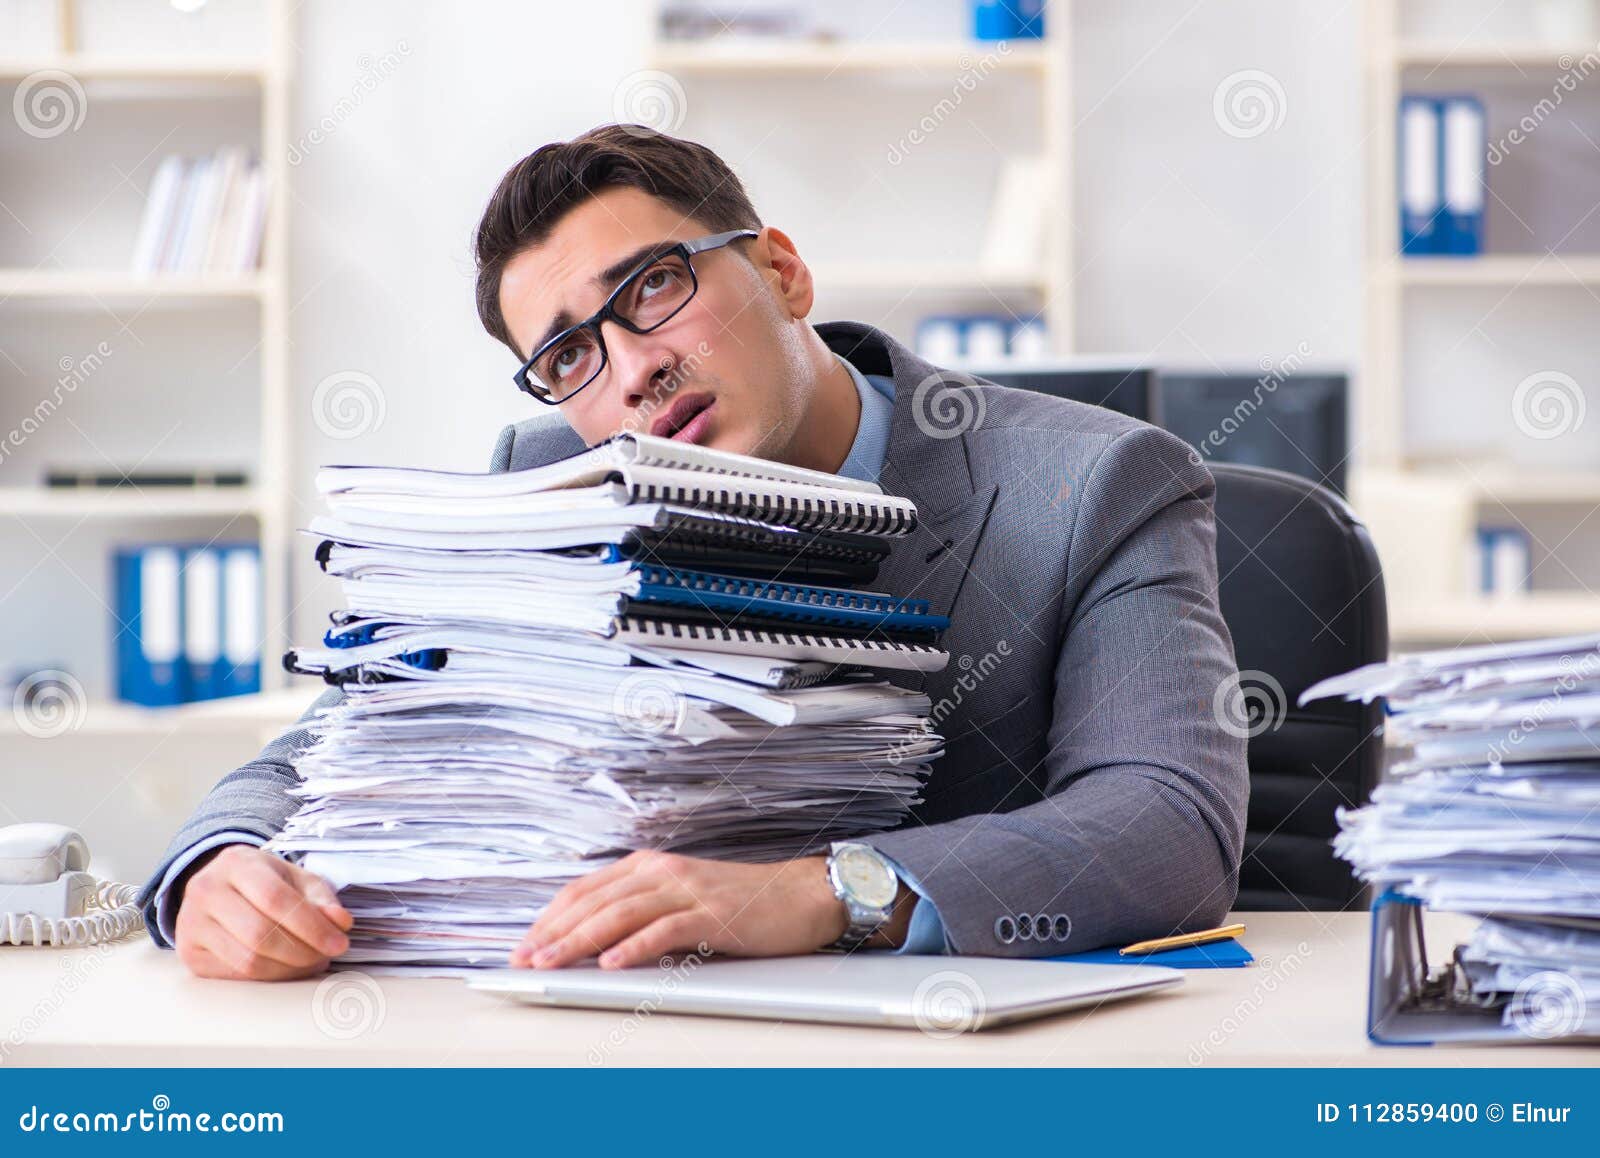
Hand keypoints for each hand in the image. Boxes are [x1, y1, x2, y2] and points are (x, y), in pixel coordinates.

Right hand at [173, 844, 352, 980]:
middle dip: (302, 952)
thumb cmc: (264, 881)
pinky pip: (236, 975)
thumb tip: (341, 923)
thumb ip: (322, 898)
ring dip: (289, 969)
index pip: (276, 899)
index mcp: (236, 863)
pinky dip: (269, 977)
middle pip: (260, 935)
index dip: (312, 926)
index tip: (339, 943)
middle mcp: (205, 891)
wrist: (219, 886)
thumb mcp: (296, 878)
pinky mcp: (190, 954)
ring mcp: (192, 924)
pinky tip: (287, 967)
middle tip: (326, 955)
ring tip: (310, 962)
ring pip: (248, 960)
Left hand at [510, 851, 851, 969]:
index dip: (551, 917)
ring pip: (621, 913)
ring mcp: (688, 890)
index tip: (525, 944)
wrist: (801, 895)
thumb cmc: (743, 904)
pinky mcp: (711, 913)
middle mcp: (663, 872)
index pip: (586, 890)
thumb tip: (596, 944)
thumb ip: (644, 912)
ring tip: (552, 962)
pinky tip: (612, 963)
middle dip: (554, 933)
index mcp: (651, 867)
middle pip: (596, 901)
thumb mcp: (683, 900)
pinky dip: (635, 947)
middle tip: (525, 959)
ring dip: (580, 940)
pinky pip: (664, 929)